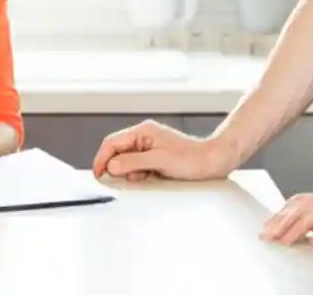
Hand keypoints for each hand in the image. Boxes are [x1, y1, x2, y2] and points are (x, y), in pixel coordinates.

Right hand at [91, 119, 231, 181]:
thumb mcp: (159, 161)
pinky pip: (138, 167)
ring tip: (141, 179)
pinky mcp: (156, 158)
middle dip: (116, 167)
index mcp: (142, 132)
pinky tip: (149, 179)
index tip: (98, 174)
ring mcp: (150, 148)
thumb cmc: (192, 158)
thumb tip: (112, 166)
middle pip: (117, 152)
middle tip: (117, 181)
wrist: (214, 161)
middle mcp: (144, 137)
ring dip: (129, 172)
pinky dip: (139, 175)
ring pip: (127, 161)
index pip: (112, 143)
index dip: (102, 158)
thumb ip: (132, 162)